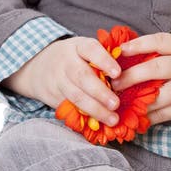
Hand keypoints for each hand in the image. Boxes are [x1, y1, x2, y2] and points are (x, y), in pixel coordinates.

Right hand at [1, 37, 121, 124]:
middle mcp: (66, 62)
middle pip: (82, 76)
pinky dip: (85, 117)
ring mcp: (58, 80)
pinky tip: (99, 124)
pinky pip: (70, 108)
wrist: (39, 65)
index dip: (104, 61)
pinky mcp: (53, 97)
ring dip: (95, 109)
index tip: (118, 73)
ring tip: (112, 119)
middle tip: (116, 104)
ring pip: (75, 96)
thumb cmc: (75, 57)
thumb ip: (104, 58)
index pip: (91, 49)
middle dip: (100, 92)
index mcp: (78, 46)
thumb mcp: (84, 49)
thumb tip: (131, 74)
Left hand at [110, 33, 170, 124]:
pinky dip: (150, 117)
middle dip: (132, 76)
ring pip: (159, 97)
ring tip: (117, 104)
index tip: (120, 50)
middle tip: (113, 83)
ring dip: (136, 102)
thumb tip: (132, 52)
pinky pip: (167, 114)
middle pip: (156, 69)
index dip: (139, 44)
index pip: (159, 42)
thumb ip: (166, 49)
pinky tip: (135, 118)